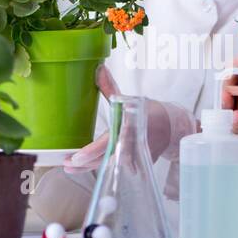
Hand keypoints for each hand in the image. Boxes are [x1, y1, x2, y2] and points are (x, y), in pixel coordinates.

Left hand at [64, 64, 195, 171]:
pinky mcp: (132, 164)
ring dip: (87, 167)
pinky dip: (97, 166)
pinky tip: (81, 167)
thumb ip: (111, 88)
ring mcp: (132, 158)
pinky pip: (112, 167)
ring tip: (68, 168)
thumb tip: (99, 69)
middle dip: (83, 163)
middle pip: (103, 159)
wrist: (171, 127)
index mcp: (128, 131)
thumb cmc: (149, 112)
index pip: (107, 144)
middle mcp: (129, 147)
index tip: (75, 157)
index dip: (91, 152)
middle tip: (66, 164)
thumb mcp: (130, 99)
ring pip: (106, 165)